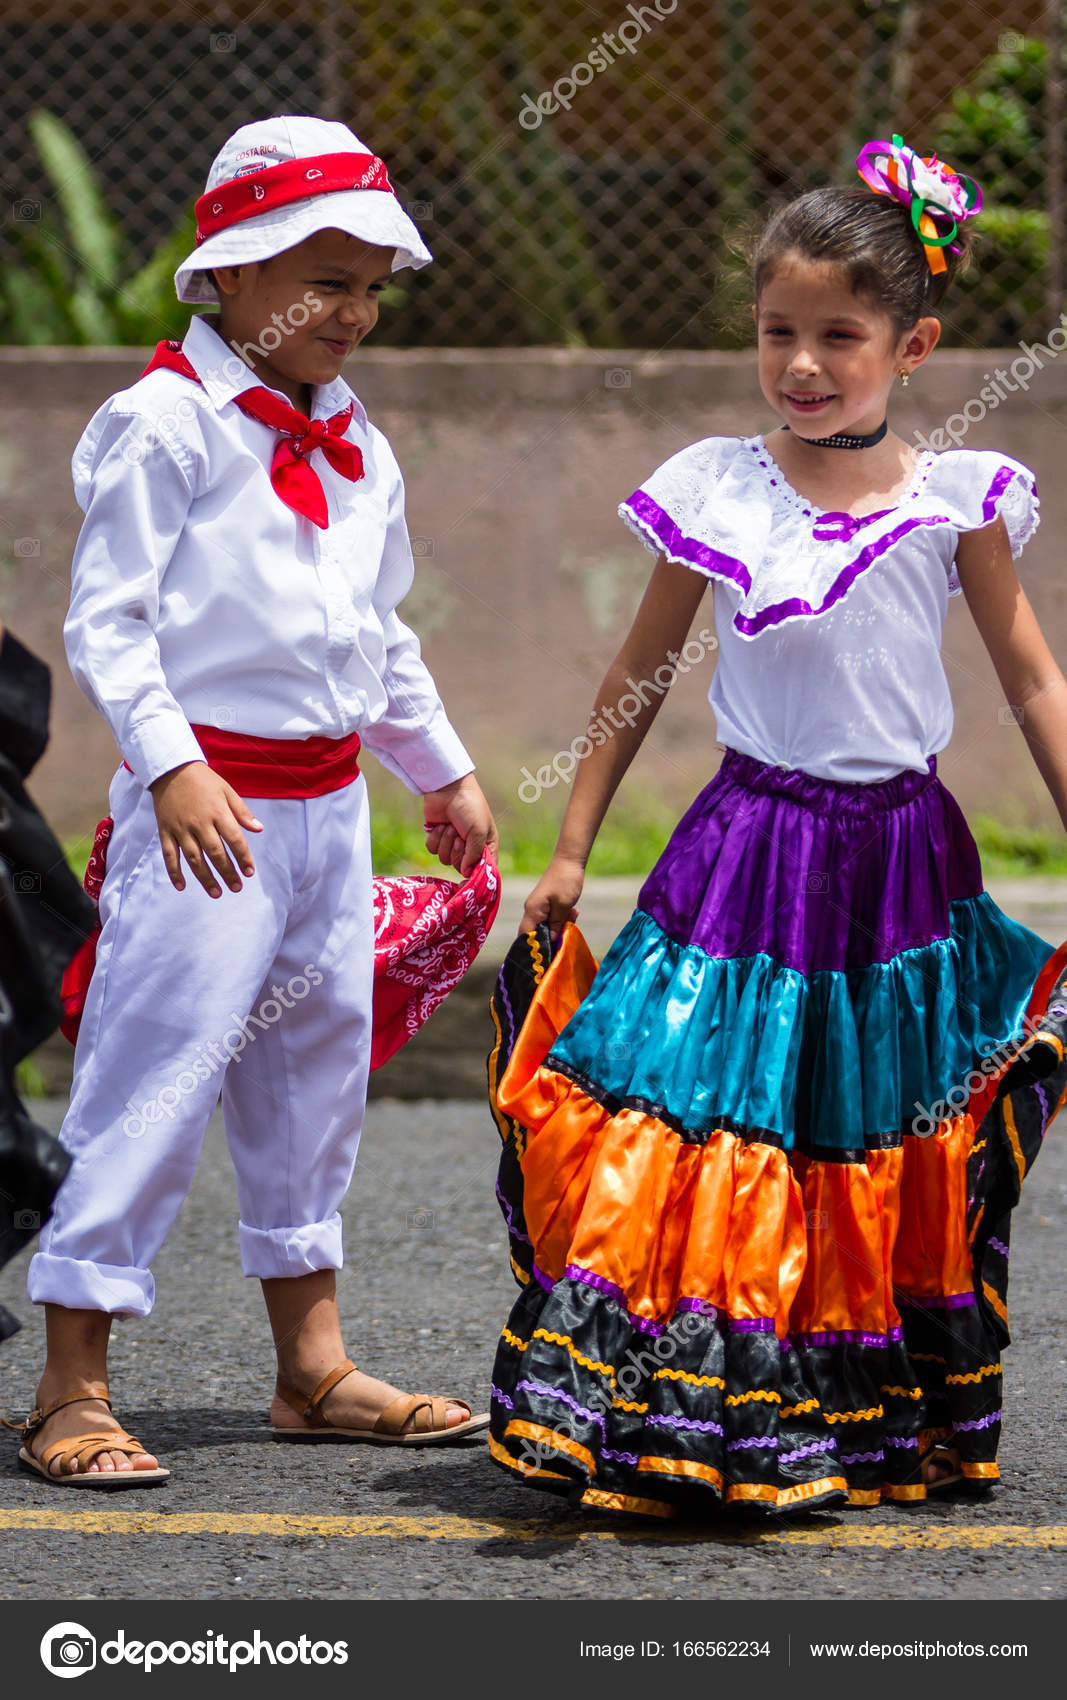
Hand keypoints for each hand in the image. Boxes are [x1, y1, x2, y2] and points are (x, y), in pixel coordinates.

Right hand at [149, 761, 262, 895]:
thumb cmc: (203, 780)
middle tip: (236, 888)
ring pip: (194, 859)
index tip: (250, 872)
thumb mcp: (226, 790)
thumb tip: (259, 829)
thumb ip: (242, 812)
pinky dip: (174, 872)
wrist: (171, 769)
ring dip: (205, 878)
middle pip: (215, 853)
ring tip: (216, 893)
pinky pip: (169, 855)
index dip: (243, 857)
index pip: (234, 839)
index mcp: (217, 812)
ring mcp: (181, 829)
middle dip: (227, 872)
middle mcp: (199, 823)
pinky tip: (182, 886)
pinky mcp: (166, 831)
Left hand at [422, 772, 497, 876]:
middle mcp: (469, 847)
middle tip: (458, 837)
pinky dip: (435, 838)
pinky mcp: (437, 838)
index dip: (474, 876)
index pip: (482, 870)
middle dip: (457, 852)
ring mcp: (452, 843)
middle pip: (459, 866)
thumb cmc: (470, 807)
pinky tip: (440, 826)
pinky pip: (432, 850)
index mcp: (485, 846)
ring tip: (449, 827)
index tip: (465, 882)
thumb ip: (474, 855)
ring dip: (445, 842)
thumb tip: (465, 873)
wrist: (448, 789)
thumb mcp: (478, 831)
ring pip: (444, 859)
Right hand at [519, 855, 583, 940]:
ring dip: (559, 926)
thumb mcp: (563, 905)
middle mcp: (532, 909)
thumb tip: (551, 940)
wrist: (569, 861)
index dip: (532, 948)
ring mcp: (539, 906)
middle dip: (551, 938)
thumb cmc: (565, 881)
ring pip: (546, 925)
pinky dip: (562, 918)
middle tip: (566, 936)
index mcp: (532, 910)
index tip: (545, 957)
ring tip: (573, 918)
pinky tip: (573, 912)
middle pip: (536, 932)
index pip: (525, 935)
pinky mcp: (547, 903)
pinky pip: (552, 917)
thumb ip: (556, 924)